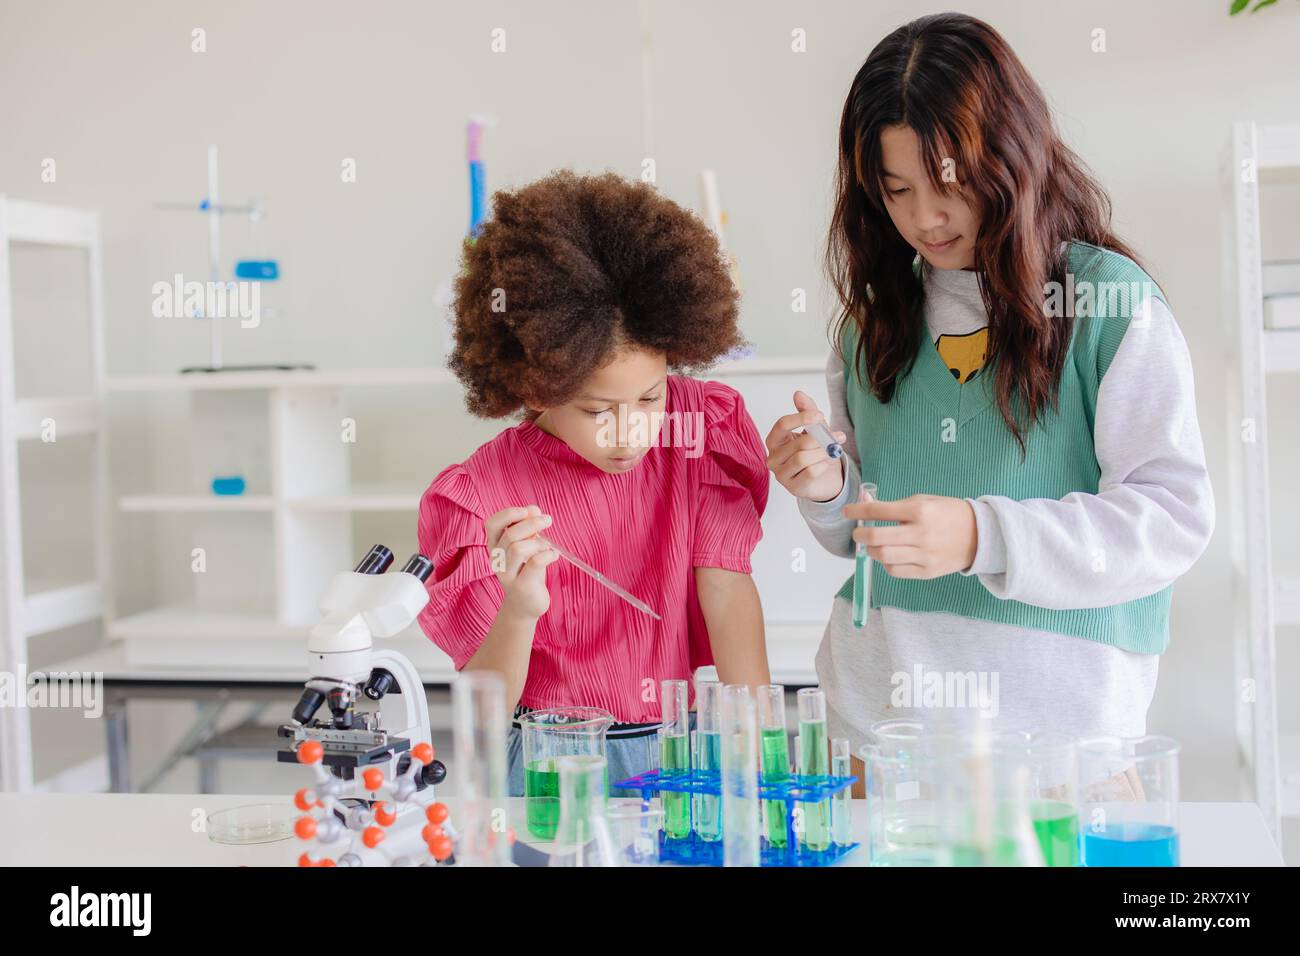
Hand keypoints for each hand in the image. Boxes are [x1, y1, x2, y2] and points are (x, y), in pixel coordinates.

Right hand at [485, 506, 560, 620]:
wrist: (525, 604)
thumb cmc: (527, 570)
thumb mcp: (527, 546)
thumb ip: (528, 528)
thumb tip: (534, 509)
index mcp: (494, 546)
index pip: (492, 523)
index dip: (510, 513)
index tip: (529, 511)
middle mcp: (496, 560)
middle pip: (510, 534)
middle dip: (532, 523)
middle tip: (548, 520)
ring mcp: (506, 574)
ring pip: (518, 549)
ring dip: (538, 542)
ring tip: (548, 545)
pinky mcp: (520, 586)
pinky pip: (534, 563)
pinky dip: (548, 555)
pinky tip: (554, 555)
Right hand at [764, 390, 847, 502]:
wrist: (826, 477)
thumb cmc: (815, 451)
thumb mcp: (814, 428)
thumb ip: (806, 410)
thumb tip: (798, 393)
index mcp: (774, 440)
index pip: (782, 424)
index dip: (801, 418)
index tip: (820, 416)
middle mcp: (772, 458)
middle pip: (798, 443)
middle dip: (821, 439)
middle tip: (836, 438)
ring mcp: (781, 475)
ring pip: (803, 458)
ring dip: (823, 453)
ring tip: (831, 452)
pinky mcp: (793, 488)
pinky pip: (810, 472)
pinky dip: (822, 466)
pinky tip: (825, 464)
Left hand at [846, 494, 977, 578]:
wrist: (980, 535)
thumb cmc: (948, 514)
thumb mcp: (923, 500)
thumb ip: (894, 505)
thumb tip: (865, 503)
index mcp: (919, 510)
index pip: (878, 511)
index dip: (857, 511)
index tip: (847, 511)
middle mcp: (921, 533)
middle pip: (876, 537)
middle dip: (860, 535)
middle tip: (857, 533)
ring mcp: (924, 555)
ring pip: (883, 557)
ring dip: (871, 551)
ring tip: (872, 545)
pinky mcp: (927, 572)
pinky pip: (896, 570)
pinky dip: (886, 564)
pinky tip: (888, 556)